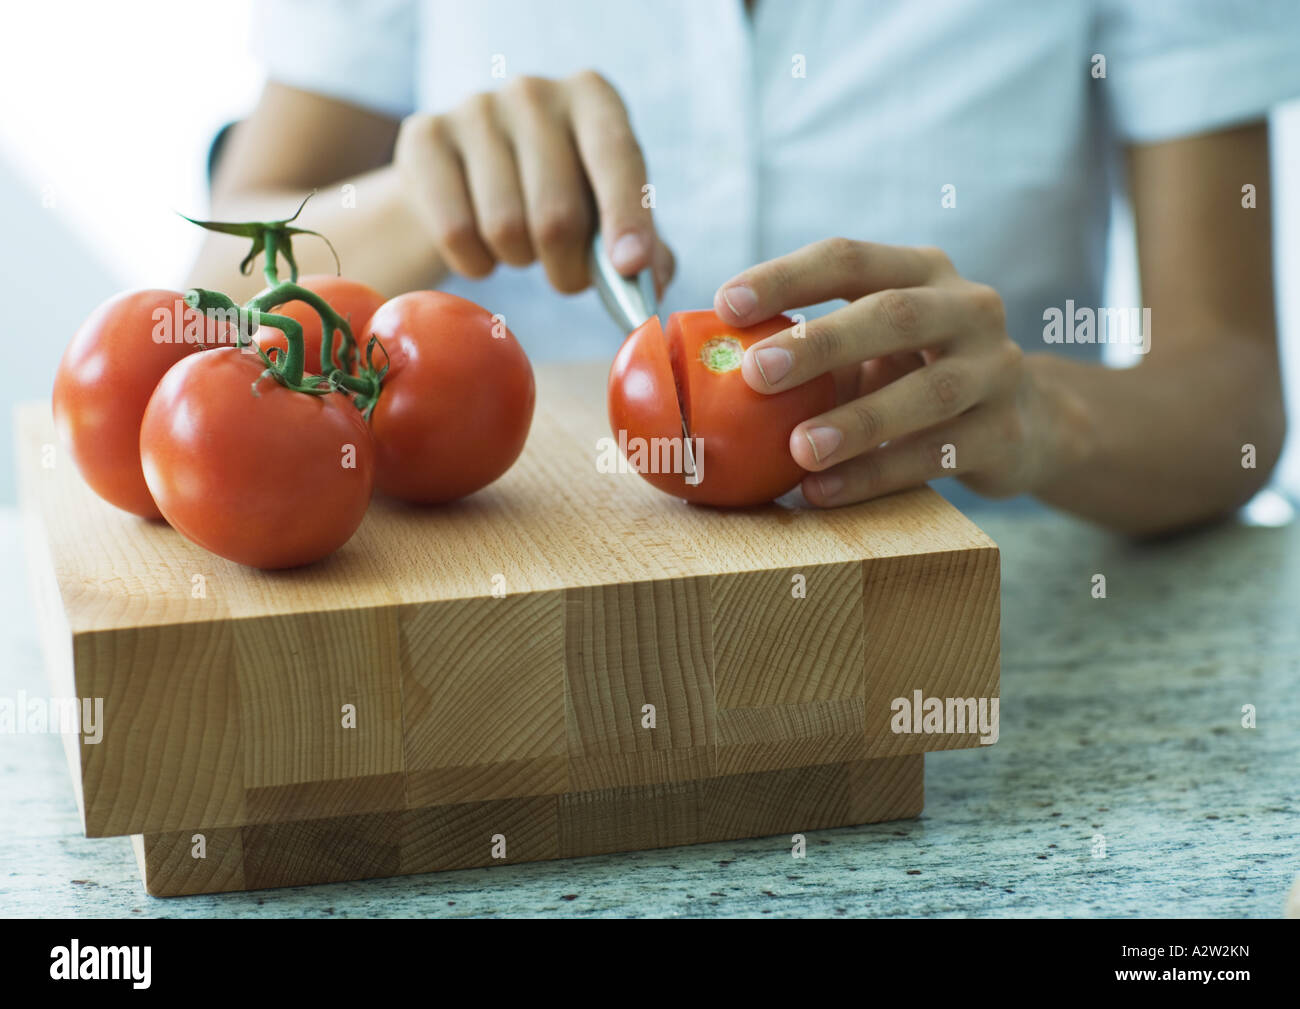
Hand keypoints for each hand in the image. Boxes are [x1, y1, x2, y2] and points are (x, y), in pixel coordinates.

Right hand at [395, 71, 673, 294]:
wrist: (468, 179)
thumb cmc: (559, 197)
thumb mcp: (608, 216)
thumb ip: (643, 250)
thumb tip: (646, 285)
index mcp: (594, 98)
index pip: (617, 157)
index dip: (626, 217)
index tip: (628, 267)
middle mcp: (535, 91)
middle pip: (557, 213)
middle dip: (569, 270)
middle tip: (569, 279)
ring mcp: (475, 107)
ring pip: (505, 227)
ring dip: (519, 261)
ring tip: (522, 246)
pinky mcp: (424, 135)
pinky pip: (456, 230)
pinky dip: (475, 262)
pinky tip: (481, 246)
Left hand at [714, 238, 1066, 506]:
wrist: (1023, 423)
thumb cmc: (912, 375)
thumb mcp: (870, 348)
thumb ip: (808, 349)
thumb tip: (704, 367)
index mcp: (922, 271)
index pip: (849, 259)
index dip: (786, 277)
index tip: (724, 303)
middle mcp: (968, 307)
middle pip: (892, 315)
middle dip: (819, 344)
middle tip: (754, 373)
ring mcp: (996, 369)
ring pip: (926, 393)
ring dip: (856, 422)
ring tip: (796, 449)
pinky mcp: (1004, 433)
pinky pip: (936, 456)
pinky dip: (875, 475)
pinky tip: (823, 491)